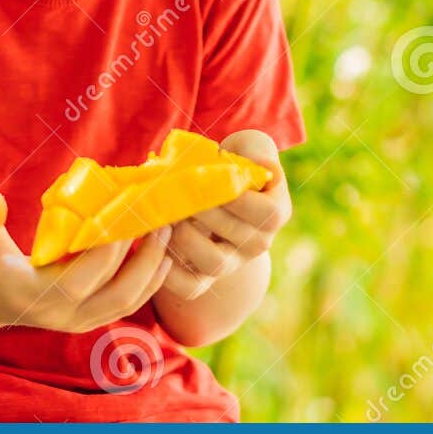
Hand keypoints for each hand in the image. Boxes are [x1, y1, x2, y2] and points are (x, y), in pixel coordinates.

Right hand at [0, 186, 173, 334]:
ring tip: (166, 234)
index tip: (126, 212)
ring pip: (127, 303)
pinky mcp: (88, 318)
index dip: (108, 248)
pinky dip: (147, 280)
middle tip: (160, 222)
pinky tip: (159, 255)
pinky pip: (126, 304)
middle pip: (117, 296)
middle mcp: (61, 316)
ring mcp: (77, 322)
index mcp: (34, 295)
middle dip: (144, 259)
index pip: (82, 276)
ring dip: (152, 270)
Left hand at [160, 129, 291, 301]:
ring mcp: (231, 263)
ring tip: (170, 214)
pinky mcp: (203, 277)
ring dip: (186, 238)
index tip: (214, 178)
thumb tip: (261, 164)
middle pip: (238, 238)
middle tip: (181, 192)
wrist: (211, 190)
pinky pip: (189, 286)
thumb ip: (256, 151)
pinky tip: (157, 240)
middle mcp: (257, 243)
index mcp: (275, 212)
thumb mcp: (247, 147)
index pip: (268, 215)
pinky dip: (169, 269)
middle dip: (204, 212)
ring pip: (214, 263)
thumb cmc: (230, 162)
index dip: (239, 198)